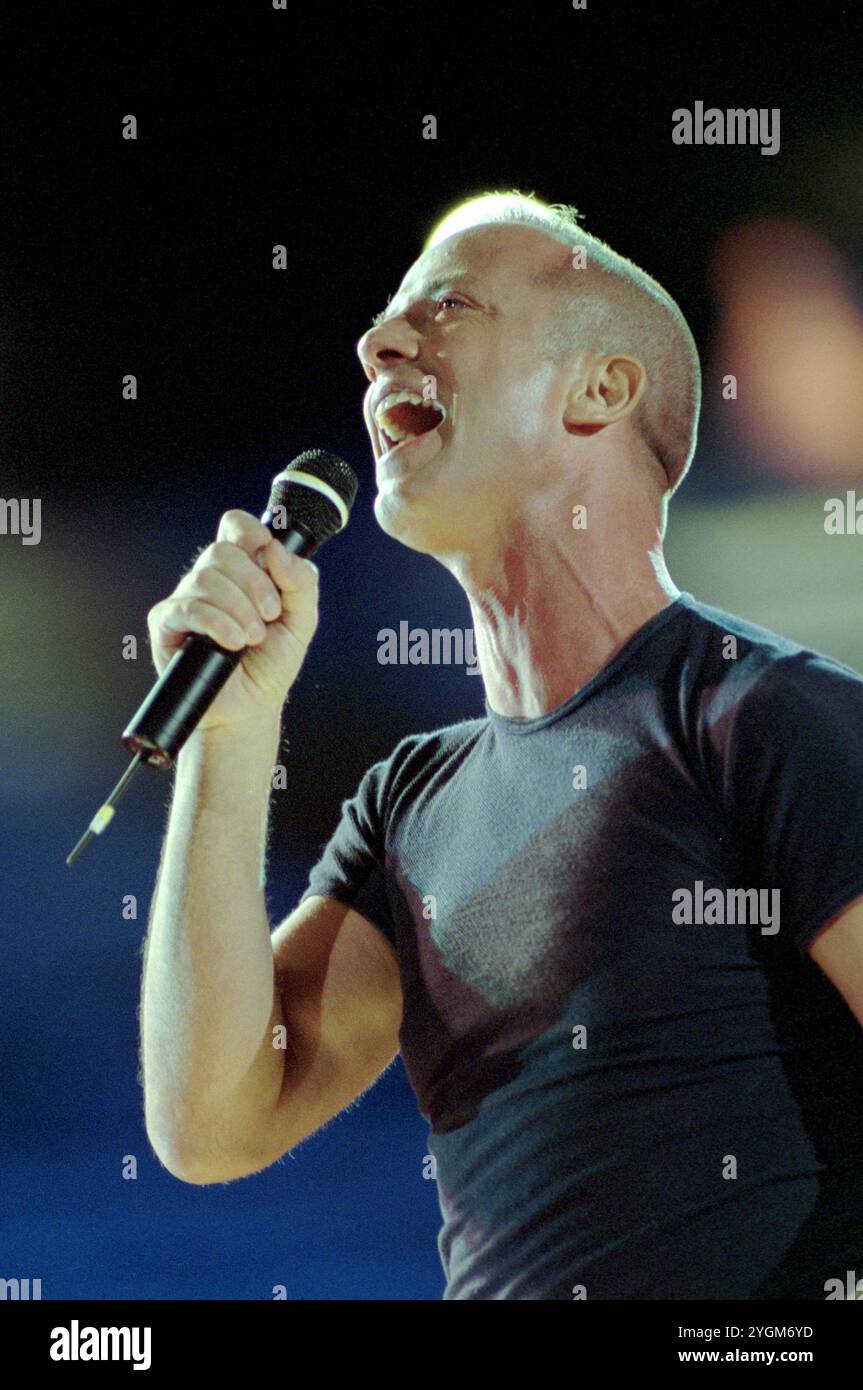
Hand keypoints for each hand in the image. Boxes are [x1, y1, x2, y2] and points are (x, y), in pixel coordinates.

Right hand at [147, 509, 319, 731]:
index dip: (249, 532)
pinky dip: (216, 623)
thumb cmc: (271, 664)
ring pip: (206, 578)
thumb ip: (301, 583)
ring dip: (239, 609)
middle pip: (223, 551)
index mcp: (242, 571)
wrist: (250, 707)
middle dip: (254, 583)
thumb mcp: (301, 622)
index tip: (267, 555)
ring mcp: (187, 600)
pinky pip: (188, 607)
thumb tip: (277, 549)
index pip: (236, 527)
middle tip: (271, 615)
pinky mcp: (167, 624)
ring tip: (252, 639)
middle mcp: (211, 580)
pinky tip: (232, 644)